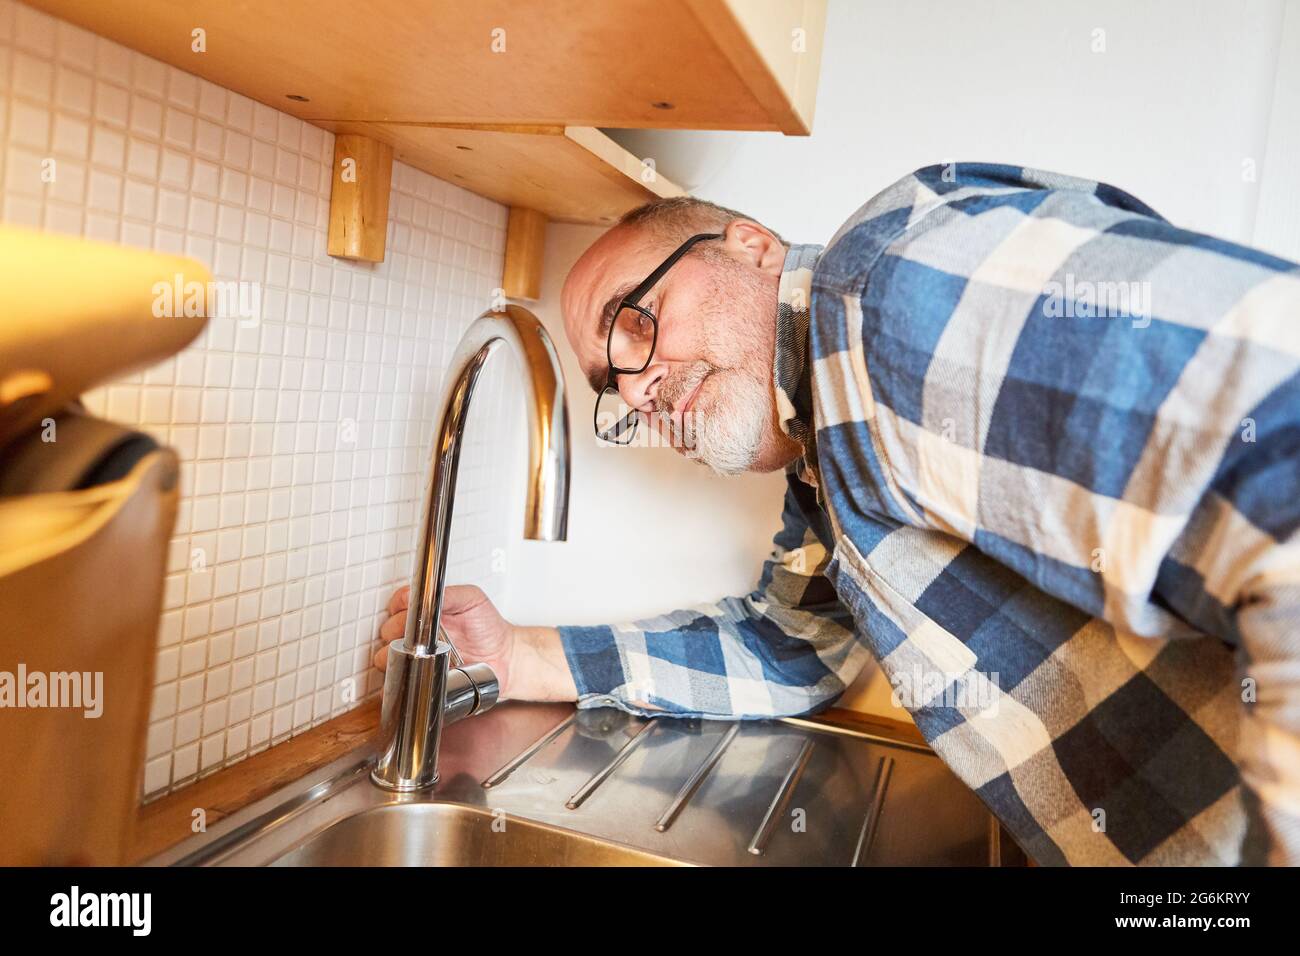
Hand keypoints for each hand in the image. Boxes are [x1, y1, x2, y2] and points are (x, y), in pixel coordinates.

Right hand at [374, 583, 515, 691]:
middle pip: (387, 632)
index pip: (398, 605)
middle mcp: (417, 634)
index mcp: (425, 612)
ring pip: (386, 657)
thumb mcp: (472, 600)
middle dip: (396, 634)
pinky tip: (407, 678)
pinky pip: (397, 682)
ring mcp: (417, 657)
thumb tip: (426, 593)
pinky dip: (395, 682)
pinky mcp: (421, 678)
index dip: (399, 609)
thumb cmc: (489, 627)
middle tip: (415, 639)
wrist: (504, 657)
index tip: (408, 614)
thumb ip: (450, 594)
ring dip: (394, 657)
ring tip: (416, 658)